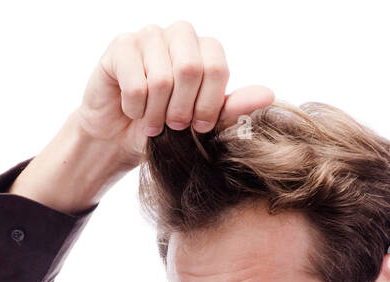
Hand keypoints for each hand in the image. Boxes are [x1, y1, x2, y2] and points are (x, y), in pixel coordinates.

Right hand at [77, 20, 273, 165]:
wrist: (122, 138)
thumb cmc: (166, 128)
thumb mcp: (202, 124)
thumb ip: (232, 108)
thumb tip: (268, 95)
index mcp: (203, 49)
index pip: (216, 66)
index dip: (208, 103)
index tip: (198, 126)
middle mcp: (178, 35)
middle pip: (191, 67)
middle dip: (182, 108)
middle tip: (173, 125)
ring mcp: (148, 36)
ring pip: (161, 78)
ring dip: (156, 113)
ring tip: (152, 123)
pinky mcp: (121, 46)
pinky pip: (136, 84)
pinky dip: (135, 108)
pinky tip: (132, 110)